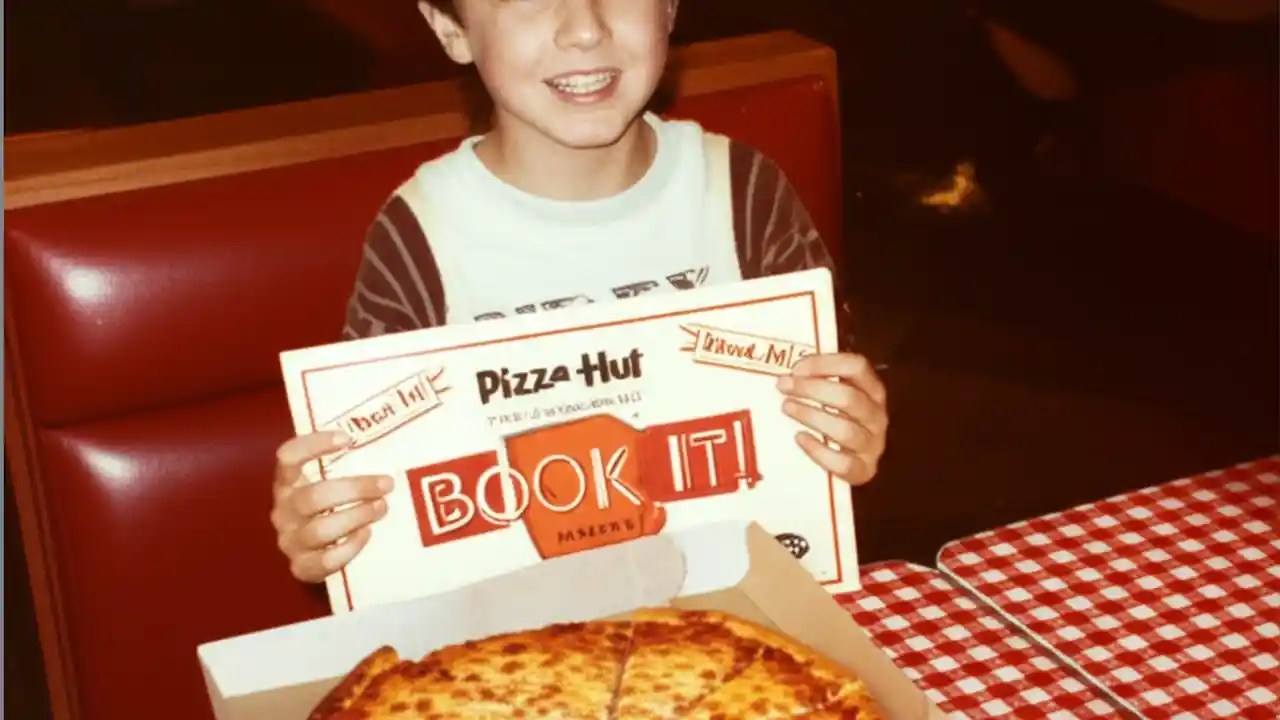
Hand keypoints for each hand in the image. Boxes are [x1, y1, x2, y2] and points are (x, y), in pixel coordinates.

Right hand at [271, 430, 392, 581]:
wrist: (318, 553)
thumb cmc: (332, 507)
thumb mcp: (330, 483)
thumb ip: (346, 466)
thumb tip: (388, 447)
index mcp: (287, 483)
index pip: (288, 457)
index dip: (313, 445)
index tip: (347, 439)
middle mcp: (283, 510)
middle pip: (312, 497)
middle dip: (355, 488)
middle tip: (386, 484)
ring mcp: (290, 541)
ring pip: (319, 530)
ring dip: (356, 516)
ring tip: (382, 507)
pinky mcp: (301, 567)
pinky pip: (325, 561)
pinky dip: (350, 548)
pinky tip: (367, 535)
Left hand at [776, 353, 887, 484]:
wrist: (850, 462)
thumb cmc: (837, 420)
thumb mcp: (834, 396)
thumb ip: (819, 381)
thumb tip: (788, 373)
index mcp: (873, 391)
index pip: (857, 367)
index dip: (826, 364)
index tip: (796, 368)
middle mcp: (877, 416)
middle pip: (849, 397)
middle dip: (812, 388)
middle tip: (784, 386)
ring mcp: (872, 445)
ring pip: (846, 430)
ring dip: (812, 416)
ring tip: (787, 408)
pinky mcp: (863, 470)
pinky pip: (843, 463)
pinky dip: (818, 451)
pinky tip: (800, 438)